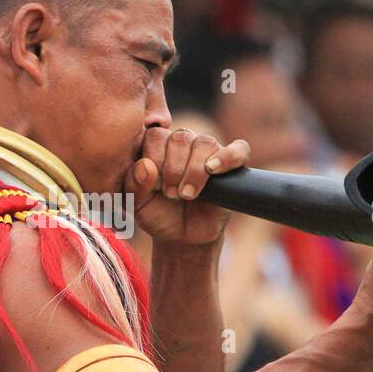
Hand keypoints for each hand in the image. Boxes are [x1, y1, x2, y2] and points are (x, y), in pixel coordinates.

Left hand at [124, 127, 250, 244]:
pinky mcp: (232, 165)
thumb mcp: (137, 204)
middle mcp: (183, 143)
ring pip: (205, 143)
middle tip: (171, 194)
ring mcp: (208, 152)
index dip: (154, 159)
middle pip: (180, 137)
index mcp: (157, 146)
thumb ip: (134, 184)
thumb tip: (146, 165)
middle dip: (173, 168)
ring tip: (187, 194)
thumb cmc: (157, 214)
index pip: (155, 135)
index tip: (154, 186)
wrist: (183, 236)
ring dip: (194, 170)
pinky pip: (238, 150)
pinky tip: (213, 170)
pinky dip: (228, 157)